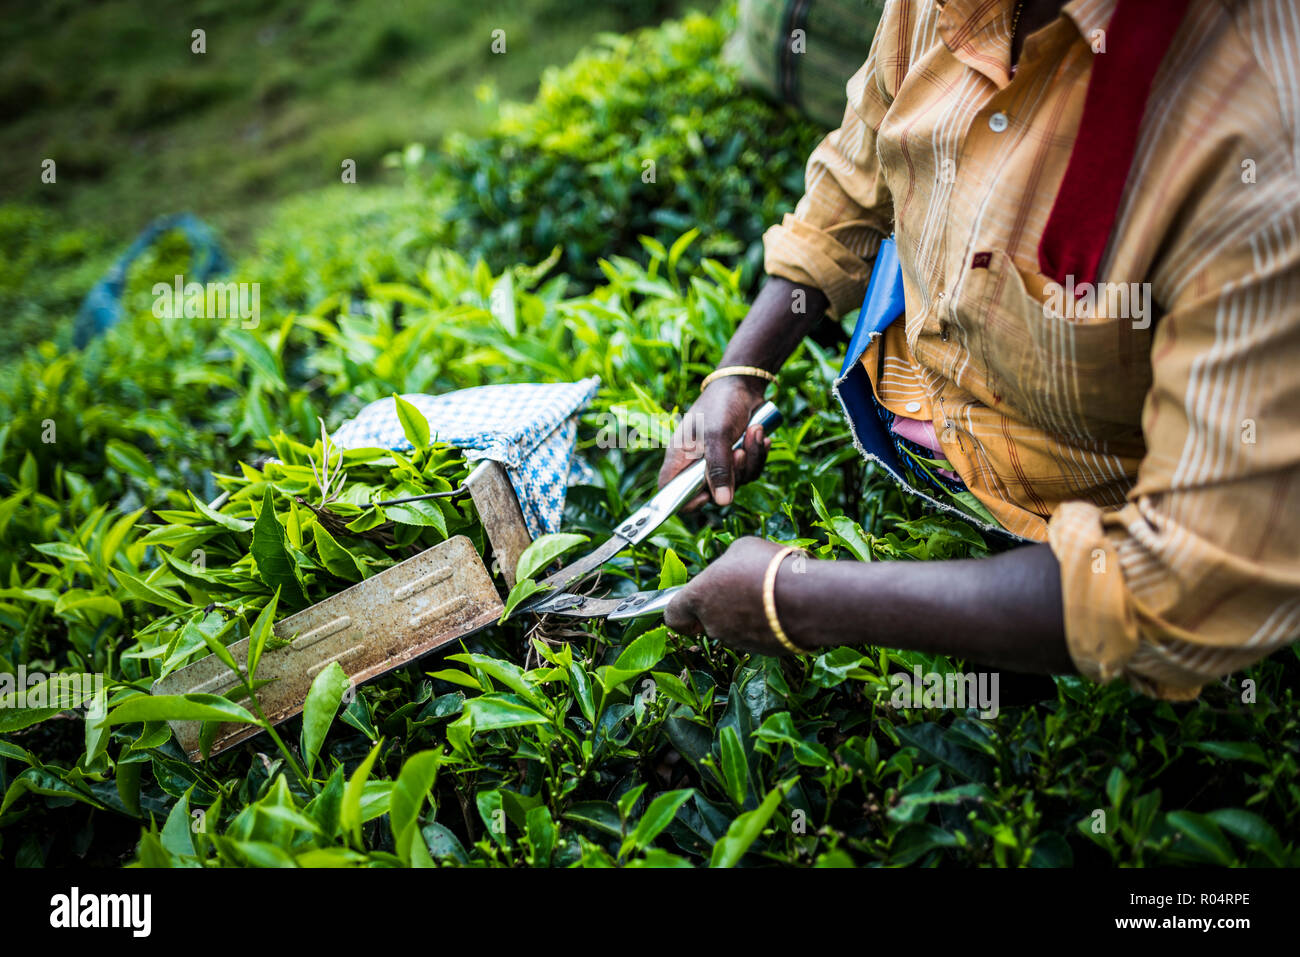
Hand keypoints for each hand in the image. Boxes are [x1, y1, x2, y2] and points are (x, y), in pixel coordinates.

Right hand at [658, 377, 770, 509]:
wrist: (744, 385)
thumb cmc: (720, 405)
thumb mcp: (717, 436)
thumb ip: (719, 469)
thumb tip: (722, 502)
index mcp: (680, 457)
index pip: (670, 491)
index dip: (685, 501)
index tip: (707, 496)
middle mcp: (696, 464)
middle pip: (712, 491)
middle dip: (733, 474)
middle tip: (739, 452)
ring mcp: (718, 463)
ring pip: (736, 482)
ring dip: (750, 459)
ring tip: (754, 432)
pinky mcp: (736, 459)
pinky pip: (750, 471)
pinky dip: (758, 454)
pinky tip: (760, 436)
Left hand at [663, 537, 800, 655]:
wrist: (806, 598)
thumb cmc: (768, 566)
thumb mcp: (741, 548)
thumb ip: (727, 564)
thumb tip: (732, 569)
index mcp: (699, 596)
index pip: (673, 614)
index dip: (681, 611)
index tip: (693, 605)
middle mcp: (713, 624)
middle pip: (708, 619)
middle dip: (724, 605)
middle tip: (746, 587)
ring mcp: (737, 641)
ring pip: (734, 628)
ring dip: (746, 614)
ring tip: (771, 594)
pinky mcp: (762, 651)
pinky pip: (757, 636)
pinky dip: (766, 626)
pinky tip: (783, 608)